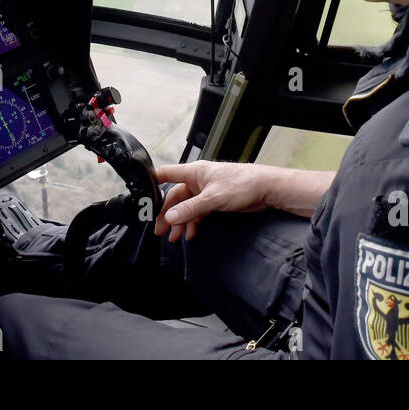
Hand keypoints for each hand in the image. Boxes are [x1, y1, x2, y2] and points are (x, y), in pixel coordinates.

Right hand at [152, 161, 271, 242]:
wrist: (265, 189)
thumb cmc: (242, 184)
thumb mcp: (213, 198)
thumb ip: (191, 208)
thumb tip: (171, 216)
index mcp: (194, 172)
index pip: (167, 174)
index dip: (153, 183)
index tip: (143, 195)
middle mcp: (198, 181)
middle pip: (175, 197)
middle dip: (168, 214)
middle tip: (161, 230)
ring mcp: (206, 191)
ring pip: (187, 207)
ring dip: (181, 222)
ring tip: (175, 237)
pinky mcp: (214, 201)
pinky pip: (198, 212)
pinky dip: (193, 222)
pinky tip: (191, 232)